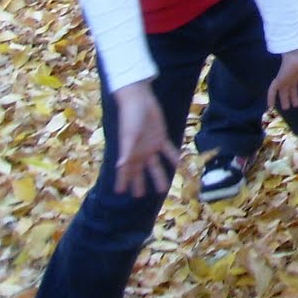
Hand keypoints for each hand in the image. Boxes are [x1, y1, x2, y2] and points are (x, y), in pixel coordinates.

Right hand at [112, 81, 178, 198]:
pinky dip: (172, 158)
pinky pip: (168, 151)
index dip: (122, 182)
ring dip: (159, 176)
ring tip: (164, 189)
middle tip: (139, 196)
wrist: (139, 101)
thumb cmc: (130, 118)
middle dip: (139, 184)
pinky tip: (178, 165)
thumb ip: (126, 152)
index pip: (125, 171)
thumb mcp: (128, 136)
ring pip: (155, 165)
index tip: (120, 193)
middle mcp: (139, 152)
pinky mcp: (161, 137)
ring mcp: (150, 146)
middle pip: (139, 172)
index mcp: (129, 153)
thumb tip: (120, 167)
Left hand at [267, 43, 297, 110]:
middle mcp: (295, 75)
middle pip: (293, 88)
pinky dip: (270, 97)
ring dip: (285, 99)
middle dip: (294, 96)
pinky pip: (272, 89)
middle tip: (296, 105)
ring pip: (284, 91)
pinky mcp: (280, 78)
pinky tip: (269, 106)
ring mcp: (287, 77)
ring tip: (287, 108)